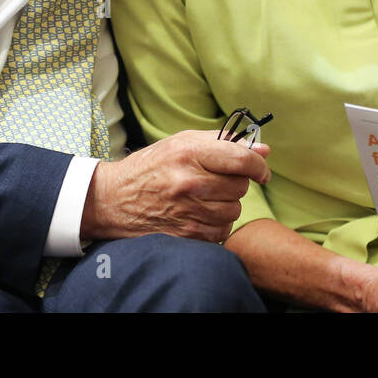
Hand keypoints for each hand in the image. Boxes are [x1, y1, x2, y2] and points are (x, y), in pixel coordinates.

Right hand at [80, 130, 270, 242]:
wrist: (113, 199)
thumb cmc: (152, 166)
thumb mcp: (183, 143)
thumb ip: (224, 143)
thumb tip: (264, 150)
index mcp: (189, 153)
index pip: (240, 159)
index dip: (258, 166)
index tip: (261, 171)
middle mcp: (189, 182)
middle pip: (239, 186)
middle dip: (234, 184)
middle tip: (215, 181)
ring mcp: (187, 211)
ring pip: (233, 210)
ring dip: (226, 205)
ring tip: (204, 198)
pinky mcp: (185, 235)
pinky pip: (221, 231)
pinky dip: (216, 224)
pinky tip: (199, 215)